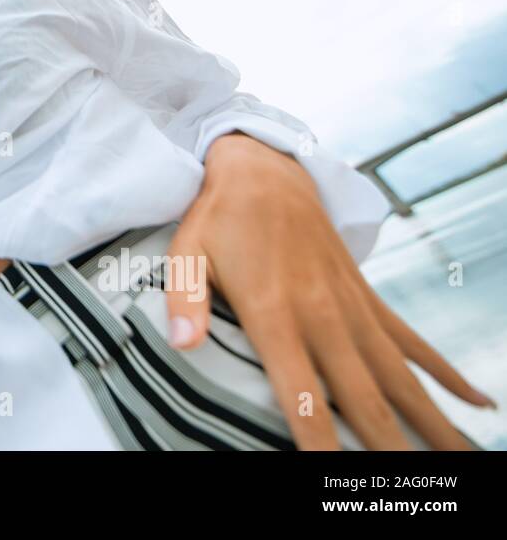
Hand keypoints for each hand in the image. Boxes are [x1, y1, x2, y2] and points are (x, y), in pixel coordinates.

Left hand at [162, 131, 494, 448]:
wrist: (263, 167)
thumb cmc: (218, 216)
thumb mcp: (187, 252)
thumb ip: (184, 300)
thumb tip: (182, 343)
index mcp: (274, 312)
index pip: (302, 393)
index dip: (319, 441)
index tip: (335, 481)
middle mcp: (321, 314)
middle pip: (364, 398)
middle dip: (387, 448)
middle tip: (414, 488)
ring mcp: (350, 305)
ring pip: (399, 376)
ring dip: (430, 421)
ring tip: (460, 458)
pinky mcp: (364, 295)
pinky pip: (410, 340)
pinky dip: (444, 373)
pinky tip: (475, 403)